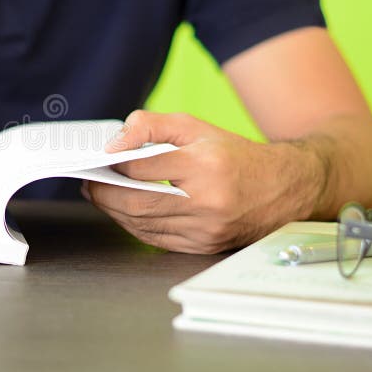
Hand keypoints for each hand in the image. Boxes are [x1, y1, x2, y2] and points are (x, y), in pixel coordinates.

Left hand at [81, 110, 322, 253]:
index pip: (144, 168)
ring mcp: (205, 228)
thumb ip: (151, 125)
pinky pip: (155, 240)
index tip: (97, 159)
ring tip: (99, 194)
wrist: (283, 188)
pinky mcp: (203, 245)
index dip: (114, 165)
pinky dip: (132, 226)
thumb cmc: (233, 154)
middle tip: (88, 181)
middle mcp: (207, 201)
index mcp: (205, 165)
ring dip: (113, 210)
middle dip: (103, 193)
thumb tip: (114, 143)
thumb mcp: (194, 126)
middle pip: (137, 203)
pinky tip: (122, 211)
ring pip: (143, 225)